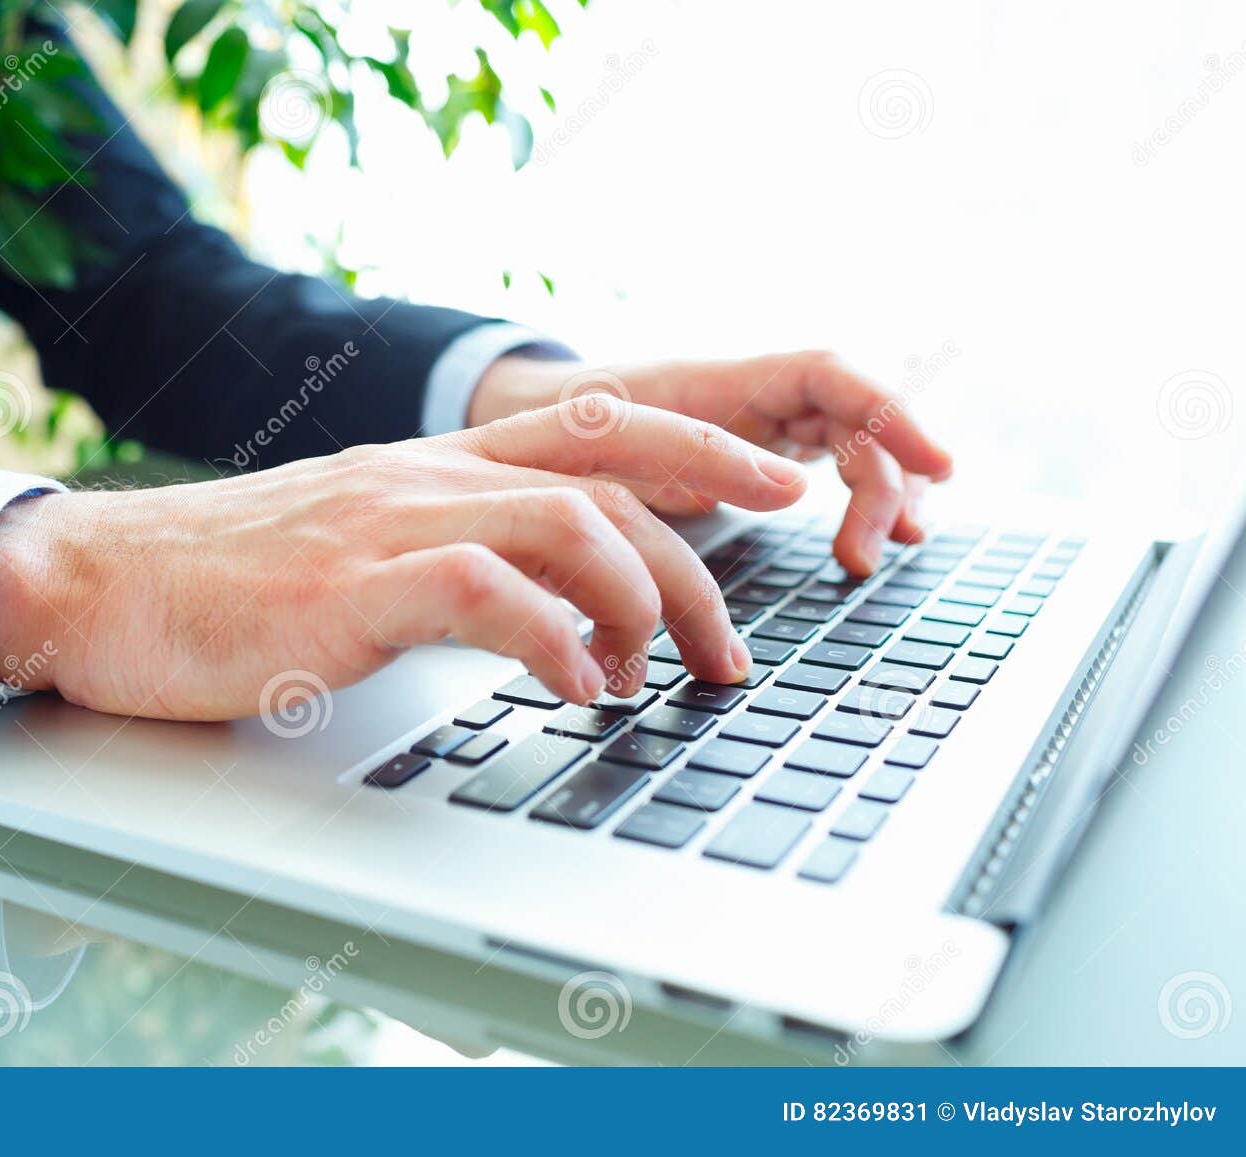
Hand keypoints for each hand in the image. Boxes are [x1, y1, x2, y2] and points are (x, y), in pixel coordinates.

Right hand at [0, 399, 807, 719]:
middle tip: (734, 651)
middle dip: (703, 555)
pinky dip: (550, 638)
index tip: (776, 492)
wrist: (98, 583)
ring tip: (657, 676)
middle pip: (609, 475)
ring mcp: (390, 523)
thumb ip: (452, 562)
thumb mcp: (361, 554)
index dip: (701, 450)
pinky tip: (575, 689)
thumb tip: (545, 618)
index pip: (597, 431)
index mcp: (436, 467)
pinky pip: (483, 590)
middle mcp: (428, 476)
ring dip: (640, 600)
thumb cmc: (229, 583)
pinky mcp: (349, 585)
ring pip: (566, 521)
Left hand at [469, 350, 953, 574]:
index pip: (829, 376)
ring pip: (851, 446)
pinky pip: (829, 469)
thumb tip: (772, 497)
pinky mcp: (756, 458)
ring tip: (870, 555)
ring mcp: (760, 423)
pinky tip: (859, 548)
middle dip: (885, 477)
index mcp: (719, 380)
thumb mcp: (594, 449)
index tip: (937, 466)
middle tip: (877, 549)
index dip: (890, 414)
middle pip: (855, 416)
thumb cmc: (556, 434)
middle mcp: (753, 394)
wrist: (528, 432)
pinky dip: (853, 506)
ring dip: (879, 496)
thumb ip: (659, 461)